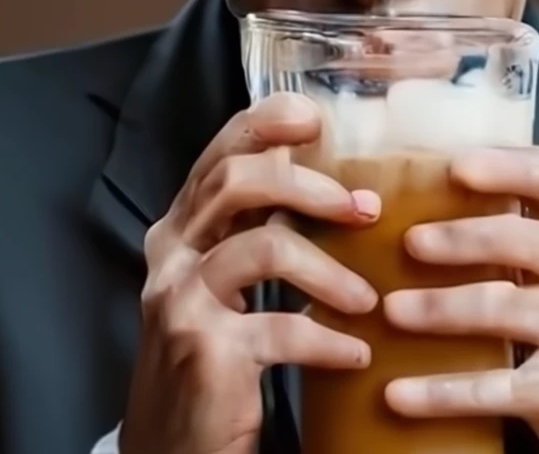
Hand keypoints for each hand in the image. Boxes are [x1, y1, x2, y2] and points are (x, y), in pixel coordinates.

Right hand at [120, 94, 380, 453]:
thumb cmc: (213, 348)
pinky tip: (355, 355)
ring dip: (330, 270)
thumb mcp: (226, 277)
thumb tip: (338, 180)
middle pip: (236, 182)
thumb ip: (258, 225)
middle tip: (365, 208)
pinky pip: (281, 329)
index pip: (219, 152)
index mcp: (180, 225)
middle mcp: (171, 251)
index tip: (317, 118)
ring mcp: (180, 299)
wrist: (169, 445)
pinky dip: (328, 341)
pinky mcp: (203, 351)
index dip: (266, 124)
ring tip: (369, 299)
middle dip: (310, 186)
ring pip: (263, 247)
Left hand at [381, 146, 538, 453]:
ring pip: (499, 308)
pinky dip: (441, 391)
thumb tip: (438, 189)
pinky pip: (494, 387)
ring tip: (390, 310)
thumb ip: (531, 230)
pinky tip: (397, 393)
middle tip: (408, 242)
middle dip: (458, 238)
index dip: (505, 166)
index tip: (456, 165)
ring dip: (437, 309)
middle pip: (517, 240)